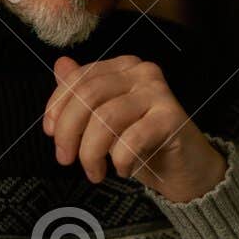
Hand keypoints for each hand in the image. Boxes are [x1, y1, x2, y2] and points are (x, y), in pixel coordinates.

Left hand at [42, 54, 226, 202]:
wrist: (187, 168)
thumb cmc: (144, 144)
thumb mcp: (106, 121)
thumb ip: (83, 93)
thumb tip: (60, 65)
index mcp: (123, 67)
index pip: (79, 78)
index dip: (57, 106)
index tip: (50, 134)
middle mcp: (142, 73)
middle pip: (88, 96)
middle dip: (68, 132)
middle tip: (66, 160)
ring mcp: (158, 93)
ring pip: (105, 119)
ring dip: (91, 152)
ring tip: (95, 173)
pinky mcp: (171, 117)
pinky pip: (131, 139)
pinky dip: (120, 160)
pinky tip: (123, 170)